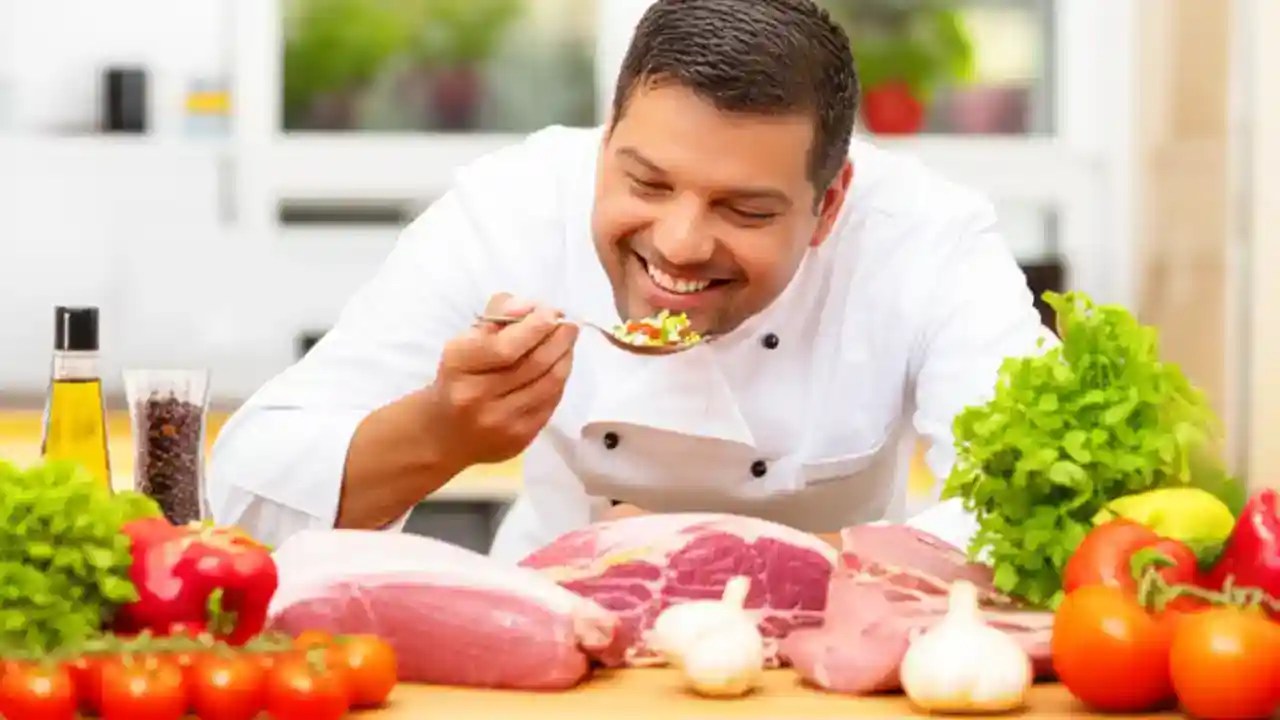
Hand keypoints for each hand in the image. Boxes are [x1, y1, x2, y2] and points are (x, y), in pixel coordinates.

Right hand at [427, 293, 578, 466]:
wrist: (445, 435)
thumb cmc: (458, 378)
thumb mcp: (465, 341)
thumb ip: (498, 315)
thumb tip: (532, 307)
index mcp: (458, 365)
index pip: (505, 347)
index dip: (535, 328)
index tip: (552, 312)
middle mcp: (477, 396)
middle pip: (533, 364)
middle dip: (559, 340)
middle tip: (570, 325)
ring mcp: (500, 421)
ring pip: (548, 384)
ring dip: (565, 358)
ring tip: (568, 343)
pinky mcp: (519, 439)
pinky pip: (550, 403)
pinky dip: (560, 381)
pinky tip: (560, 367)